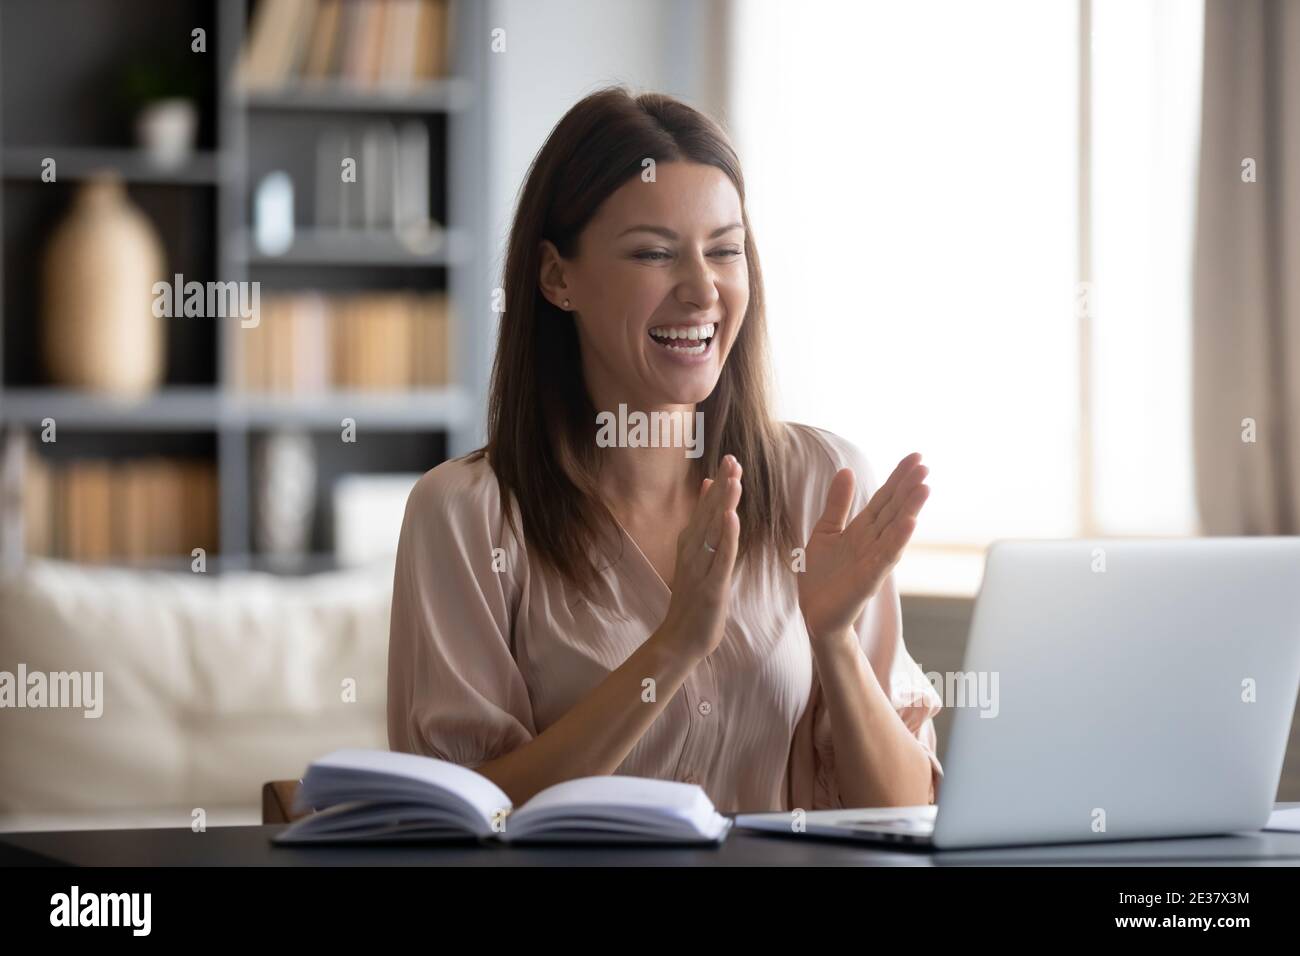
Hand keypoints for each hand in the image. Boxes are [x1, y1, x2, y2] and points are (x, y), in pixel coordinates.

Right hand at [655, 455, 742, 660]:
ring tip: (734, 479)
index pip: (706, 508)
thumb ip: (703, 523)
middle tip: (734, 459)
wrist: (679, 638)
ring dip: (724, 504)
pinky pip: (721, 557)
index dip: (719, 484)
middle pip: (710, 513)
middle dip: (723, 486)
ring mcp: (701, 568)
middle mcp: (693, 551)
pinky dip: (727, 537)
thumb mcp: (696, 556)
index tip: (730, 459)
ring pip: (715, 531)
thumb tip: (708, 488)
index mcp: (691, 543)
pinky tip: (732, 517)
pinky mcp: (711, 586)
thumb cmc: (692, 598)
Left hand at [797, 453, 929, 642]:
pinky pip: (886, 557)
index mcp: (862, 529)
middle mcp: (873, 542)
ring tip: (924, 488)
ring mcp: (873, 560)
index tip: (915, 457)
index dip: (898, 478)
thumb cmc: (821, 576)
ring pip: (895, 530)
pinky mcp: (869, 579)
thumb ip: (838, 504)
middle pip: (894, 510)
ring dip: (910, 510)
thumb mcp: (825, 531)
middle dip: (908, 488)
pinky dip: (898, 540)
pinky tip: (909, 523)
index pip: (884, 498)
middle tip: (924, 466)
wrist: (815, 614)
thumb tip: (847, 470)